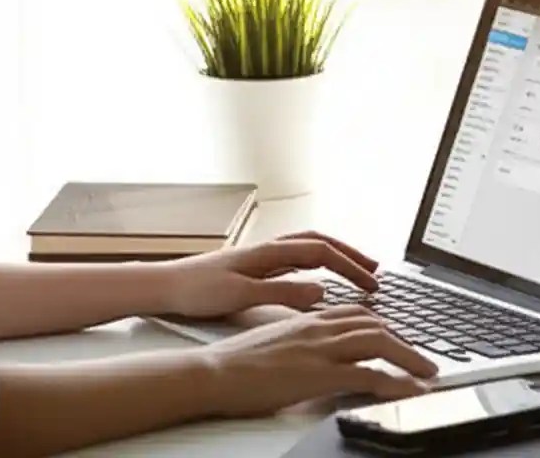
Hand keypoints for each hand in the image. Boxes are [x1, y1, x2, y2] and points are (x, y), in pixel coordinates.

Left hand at [158, 231, 379, 318]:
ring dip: (336, 255)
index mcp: (271, 253)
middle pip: (321, 242)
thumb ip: (283, 294)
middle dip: (351, 255)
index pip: (323, 253)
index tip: (371, 285)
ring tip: (355, 270)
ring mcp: (263, 256)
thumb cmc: (197, 291)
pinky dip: (317, 263)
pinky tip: (318, 278)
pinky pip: (297, 258)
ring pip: (310, 247)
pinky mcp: (255, 266)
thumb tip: (322, 291)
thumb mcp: (242, 296)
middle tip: (375, 272)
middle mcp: (270, 249)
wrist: (164, 286)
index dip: (351, 267)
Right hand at [199, 305, 437, 416]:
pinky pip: (370, 375)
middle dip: (403, 340)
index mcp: (307, 319)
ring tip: (427, 373)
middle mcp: (319, 327)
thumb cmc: (234, 364)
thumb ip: (298, 342)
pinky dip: (397, 383)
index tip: (396, 335)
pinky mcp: (321, 373)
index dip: (382, 324)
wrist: (212, 372)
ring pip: (380, 342)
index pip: (356, 313)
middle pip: (375, 324)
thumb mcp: (273, 342)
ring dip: (410, 358)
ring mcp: (321, 348)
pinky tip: (410, 391)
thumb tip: (309, 354)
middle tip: (420, 358)